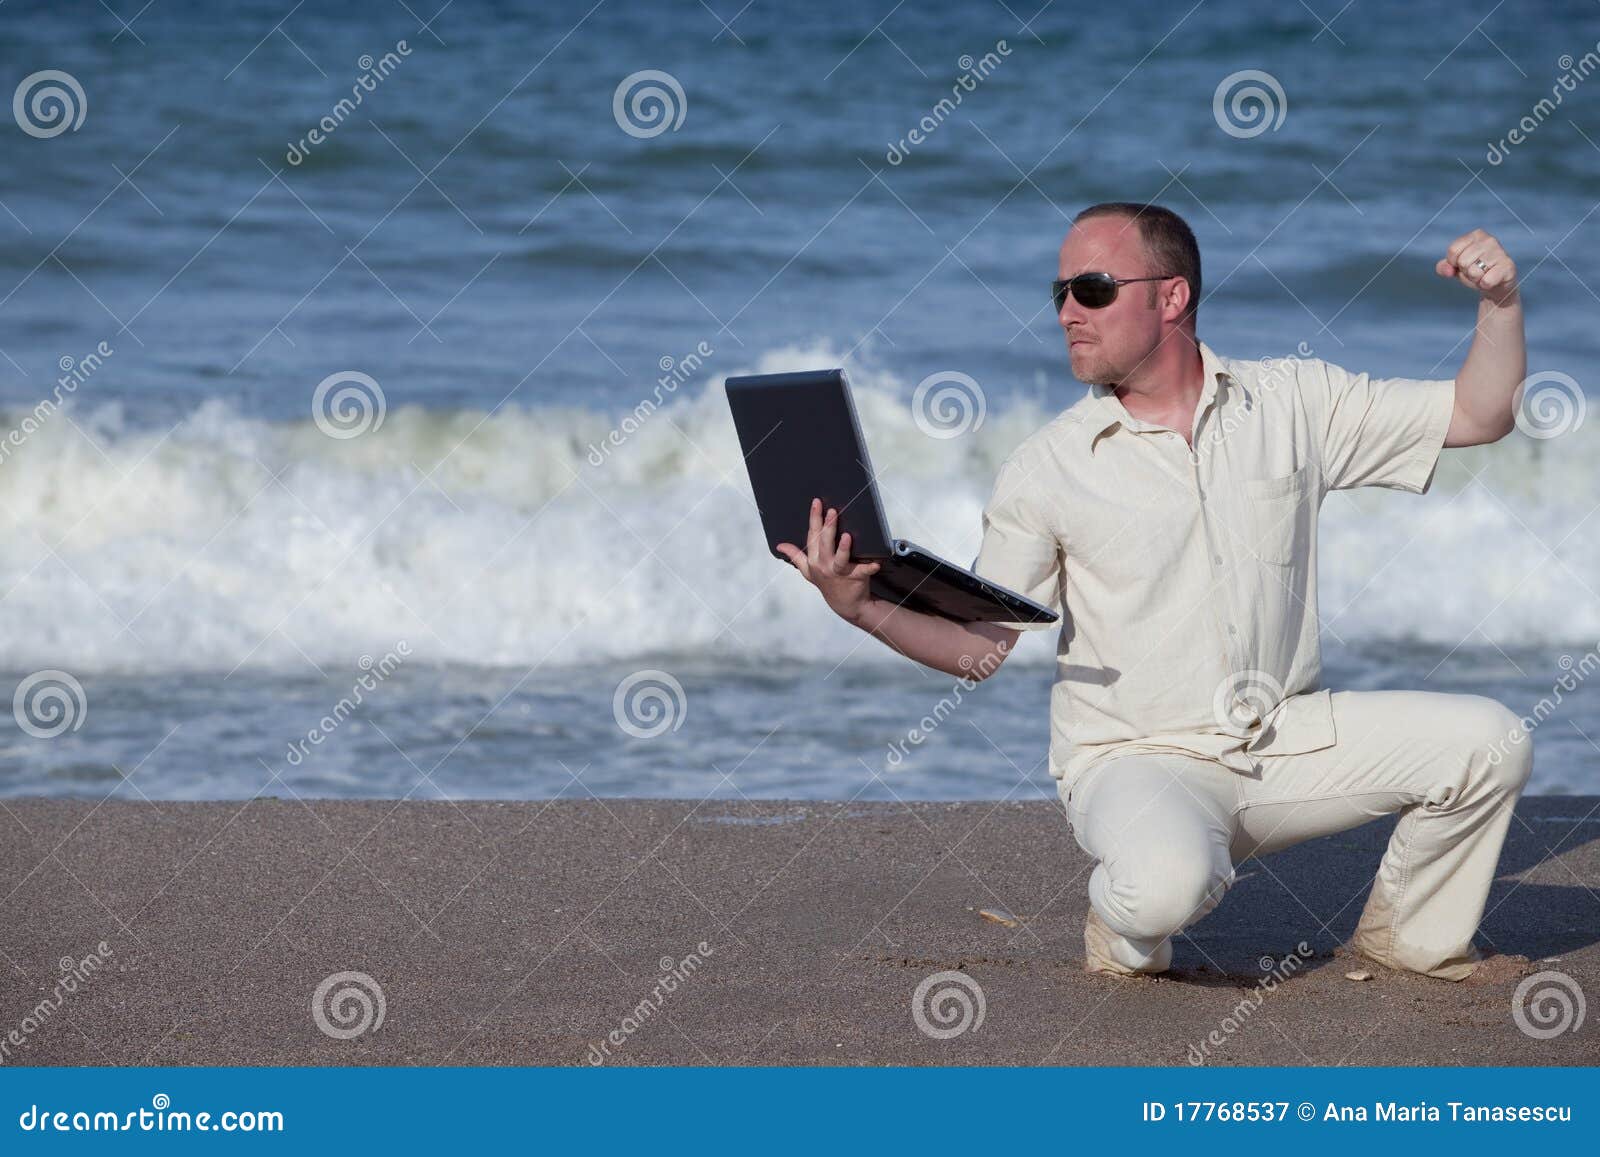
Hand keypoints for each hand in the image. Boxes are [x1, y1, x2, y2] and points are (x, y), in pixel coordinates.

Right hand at [774, 498, 881, 624]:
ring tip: (846, 536)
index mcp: (814, 560)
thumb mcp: (807, 570)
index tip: (817, 502)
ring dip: (843, 549)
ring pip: (840, 559)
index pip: (813, 536)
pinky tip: (876, 562)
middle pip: (824, 544)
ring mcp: (840, 572)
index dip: (814, 518)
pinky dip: (869, 567)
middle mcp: (824, 565)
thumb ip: (795, 556)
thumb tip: (780, 545)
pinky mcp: (856, 578)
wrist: (844, 604)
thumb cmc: (827, 583)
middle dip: (828, 527)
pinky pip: (862, 572)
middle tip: (832, 512)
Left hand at [1436, 228, 1517, 303]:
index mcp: (1476, 235)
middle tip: (1476, 271)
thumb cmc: (1474, 271)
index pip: (1453, 250)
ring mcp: (1500, 252)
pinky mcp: (1508, 266)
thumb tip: (1448, 270)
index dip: (1453, 263)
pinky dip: (1485, 285)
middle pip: (1462, 262)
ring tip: (1484, 275)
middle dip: (1466, 271)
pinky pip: (1486, 281)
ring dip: (1475, 279)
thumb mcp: (1456, 268)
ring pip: (1473, 272)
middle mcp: (1490, 240)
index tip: (1462, 264)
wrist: (1495, 285)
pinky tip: (1491, 280)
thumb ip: (1444, 267)